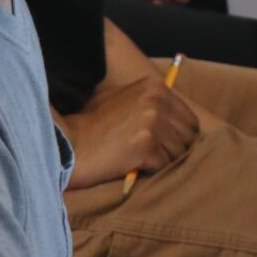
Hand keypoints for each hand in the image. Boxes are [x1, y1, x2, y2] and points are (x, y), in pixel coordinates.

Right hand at [61, 75, 201, 190]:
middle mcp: (157, 100)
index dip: (180, 135)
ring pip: (179, 152)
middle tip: (154, 156)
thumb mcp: (121, 99)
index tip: (165, 145)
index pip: (190, 118)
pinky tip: (134, 165)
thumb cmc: (91, 125)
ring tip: (140, 159)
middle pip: (189, 136)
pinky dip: (152, 170)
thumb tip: (179, 118)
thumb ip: (151, 102)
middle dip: (175, 149)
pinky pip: (165, 165)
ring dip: (163, 161)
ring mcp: (152, 122)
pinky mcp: (146, 145)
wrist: (66, 144)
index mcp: (155, 86)